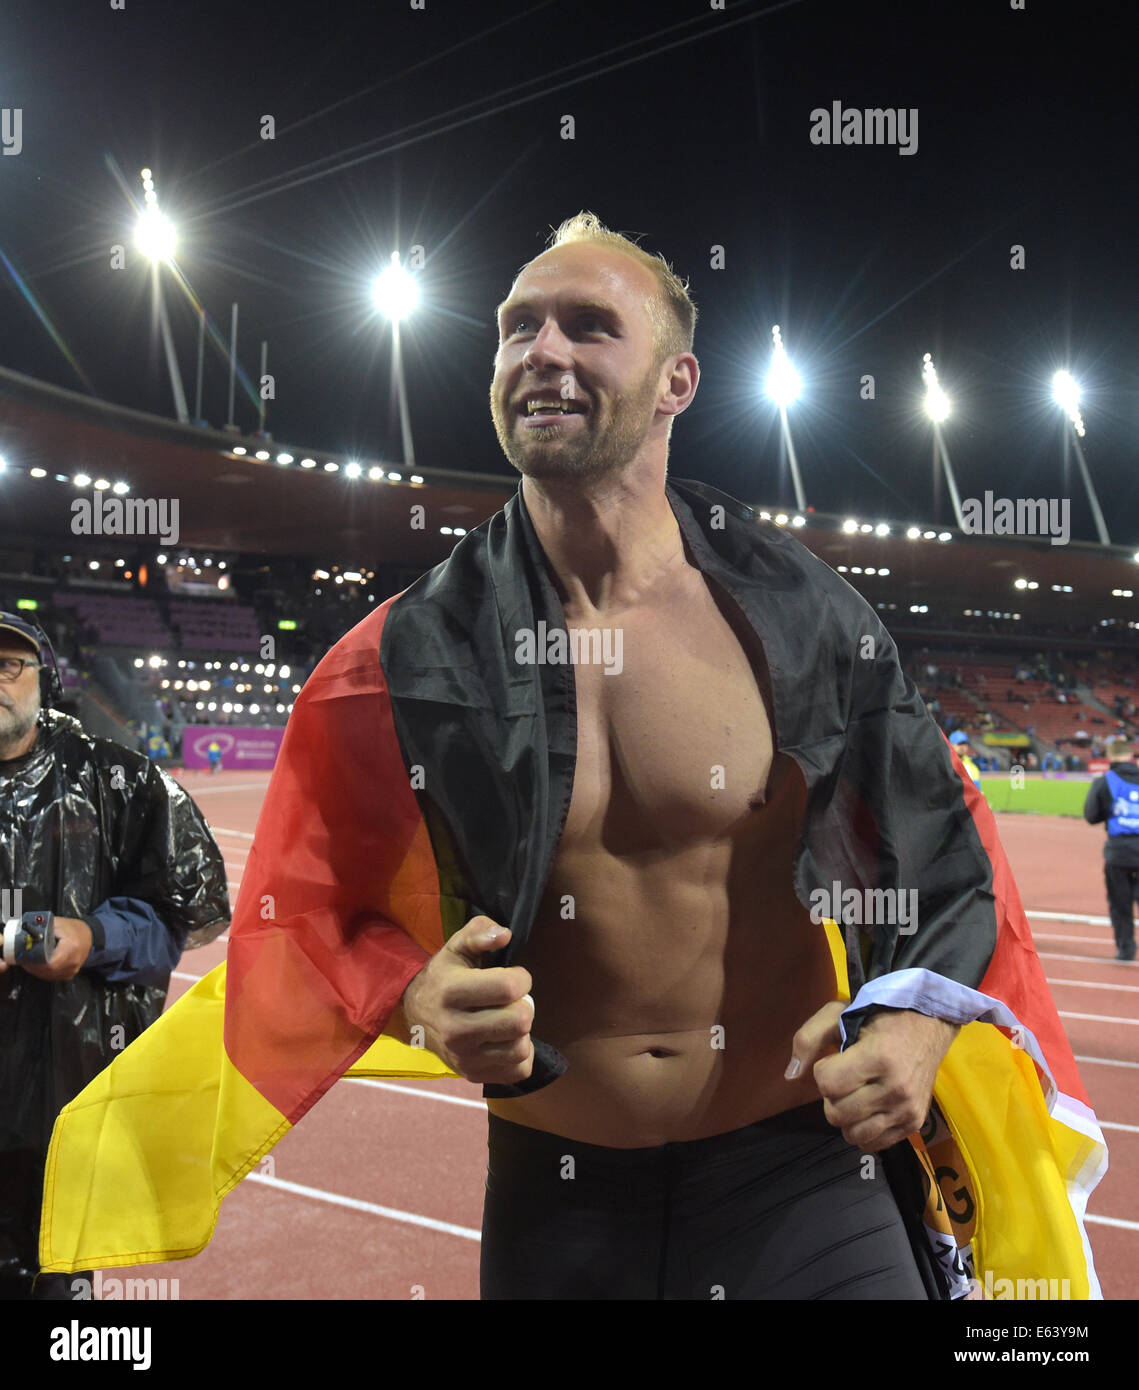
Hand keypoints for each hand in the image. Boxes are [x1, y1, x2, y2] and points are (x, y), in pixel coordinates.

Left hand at [2, 916, 93, 981]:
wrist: (88, 935)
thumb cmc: (73, 929)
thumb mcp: (58, 924)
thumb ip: (43, 929)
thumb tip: (28, 935)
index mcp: (71, 947)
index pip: (50, 963)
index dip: (36, 963)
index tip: (26, 958)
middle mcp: (74, 961)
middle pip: (49, 971)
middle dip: (34, 967)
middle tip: (25, 961)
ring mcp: (73, 969)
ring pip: (50, 976)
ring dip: (38, 971)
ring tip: (30, 963)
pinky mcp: (71, 973)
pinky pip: (54, 977)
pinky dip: (45, 973)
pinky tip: (40, 966)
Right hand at [401, 916, 534, 1085]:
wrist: (415, 1015)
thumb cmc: (445, 976)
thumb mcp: (457, 947)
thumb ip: (480, 932)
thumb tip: (504, 936)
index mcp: (451, 992)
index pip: (508, 988)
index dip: (522, 978)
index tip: (513, 977)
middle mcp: (455, 1030)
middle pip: (520, 1021)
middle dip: (523, 1006)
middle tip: (510, 1001)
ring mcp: (463, 1057)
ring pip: (521, 1048)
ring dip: (522, 1032)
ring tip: (506, 1020)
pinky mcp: (472, 1075)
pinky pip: (518, 1071)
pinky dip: (520, 1055)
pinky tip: (505, 1040)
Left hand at [787, 1001, 958, 1151]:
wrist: (928, 1024)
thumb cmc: (878, 1017)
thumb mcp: (838, 1014)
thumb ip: (808, 1039)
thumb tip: (790, 1075)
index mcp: (878, 1057)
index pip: (827, 1084)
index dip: (823, 1070)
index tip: (836, 1058)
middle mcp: (896, 1089)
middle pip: (836, 1114)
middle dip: (832, 1095)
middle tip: (847, 1077)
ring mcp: (907, 1110)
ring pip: (853, 1135)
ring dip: (846, 1117)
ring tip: (857, 1094)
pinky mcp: (914, 1124)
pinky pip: (874, 1145)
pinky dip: (864, 1130)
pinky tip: (869, 1108)